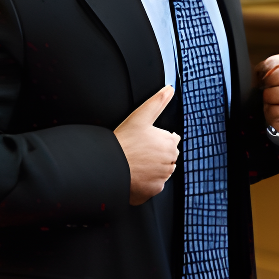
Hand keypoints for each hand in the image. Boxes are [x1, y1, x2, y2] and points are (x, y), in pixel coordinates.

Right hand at [115, 86, 178, 204]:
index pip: (170, 141)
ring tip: (134, 163)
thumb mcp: (140, 117)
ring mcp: (163, 177)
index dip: (156, 140)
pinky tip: (134, 175)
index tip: (144, 141)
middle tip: (137, 152)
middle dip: (156, 155)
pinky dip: (146, 182)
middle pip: (167, 157)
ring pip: (161, 171)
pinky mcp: (154, 190)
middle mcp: (170, 161)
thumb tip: (170, 89)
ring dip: (152, 169)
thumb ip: (158, 102)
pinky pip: (153, 186)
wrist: (108, 165)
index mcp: (170, 143)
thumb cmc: (123, 141)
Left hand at [257, 54, 278, 135]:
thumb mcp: (276, 66)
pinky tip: (277, 113)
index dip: (278, 77)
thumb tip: (269, 74)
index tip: (269, 79)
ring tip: (272, 103)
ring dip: (270, 107)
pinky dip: (272, 120)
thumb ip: (272, 65)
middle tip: (267, 93)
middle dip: (273, 94)